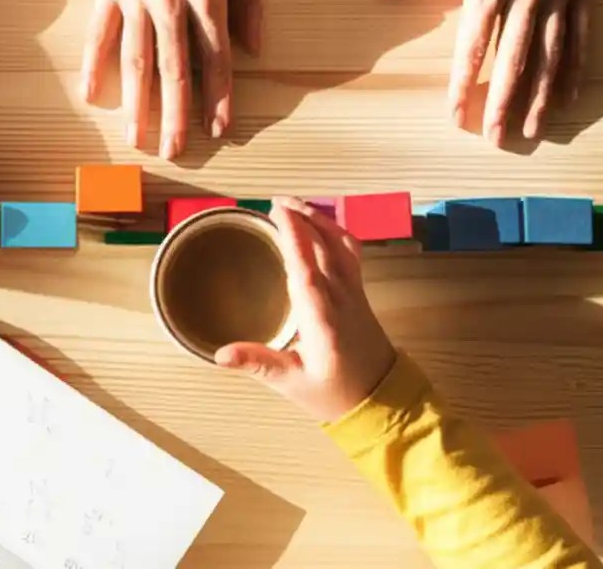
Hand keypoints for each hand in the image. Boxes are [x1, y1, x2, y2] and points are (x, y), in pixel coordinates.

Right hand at [82, 0, 261, 159]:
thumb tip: (256, 47)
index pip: (215, 57)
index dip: (219, 96)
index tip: (220, 128)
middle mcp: (169, 1)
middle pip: (173, 70)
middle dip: (176, 115)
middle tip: (174, 151)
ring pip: (136, 60)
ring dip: (136, 104)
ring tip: (135, 138)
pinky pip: (99, 33)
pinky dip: (94, 65)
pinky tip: (90, 94)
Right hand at [217, 197, 396, 421]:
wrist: (382, 400)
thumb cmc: (336, 392)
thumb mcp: (292, 383)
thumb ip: (258, 364)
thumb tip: (221, 355)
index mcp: (322, 321)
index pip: (307, 271)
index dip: (294, 238)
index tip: (279, 212)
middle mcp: (341, 300)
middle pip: (326, 248)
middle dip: (304, 219)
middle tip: (277, 202)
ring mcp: (354, 293)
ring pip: (342, 246)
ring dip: (321, 221)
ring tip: (297, 206)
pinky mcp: (359, 293)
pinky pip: (350, 253)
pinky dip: (335, 233)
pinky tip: (321, 227)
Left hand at [382, 0, 602, 144]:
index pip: (474, 44)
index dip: (463, 84)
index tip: (454, 115)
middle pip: (514, 61)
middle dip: (502, 104)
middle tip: (493, 139)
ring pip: (551, 56)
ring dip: (541, 97)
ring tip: (532, 130)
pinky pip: (580, 34)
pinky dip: (576, 67)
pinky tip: (571, 95)